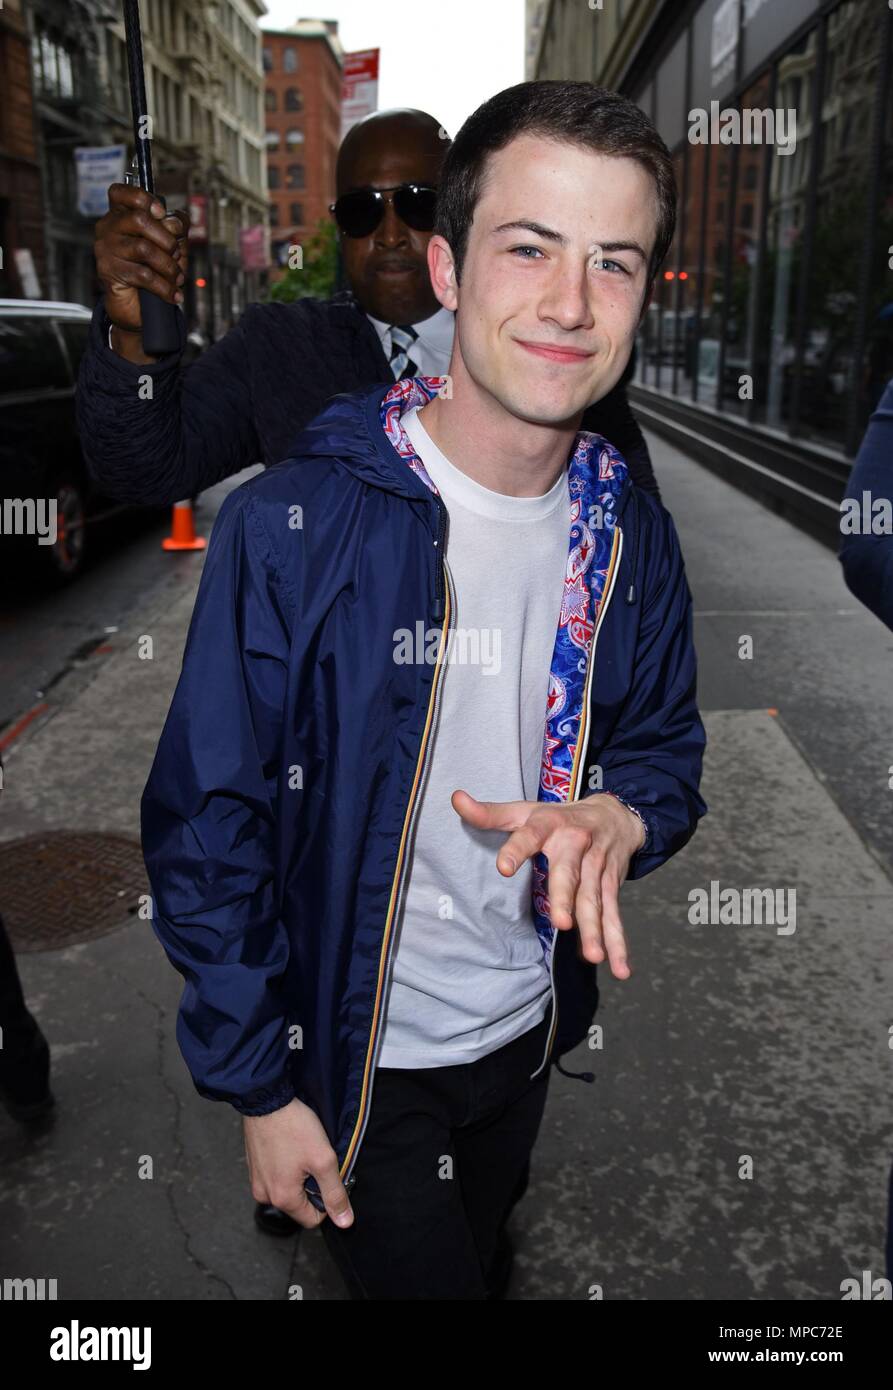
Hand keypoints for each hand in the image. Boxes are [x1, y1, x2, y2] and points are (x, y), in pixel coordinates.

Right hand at [94, 182, 188, 339]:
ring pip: (144, 248)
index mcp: (120, 216)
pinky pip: (143, 275)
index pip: (120, 193)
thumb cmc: (153, 271)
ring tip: (176, 278)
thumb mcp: (170, 245)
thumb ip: (176, 228)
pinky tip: (173, 294)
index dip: (143, 198)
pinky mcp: (109, 272)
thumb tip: (176, 220)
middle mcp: (108, 229)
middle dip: (167, 239)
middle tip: (176, 255)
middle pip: (139, 219)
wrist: (138, 309)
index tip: (161, 213)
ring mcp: (105, 250)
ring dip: (168, 266)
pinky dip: (164, 287)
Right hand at [243, 1097, 353, 1230]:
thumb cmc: (294, 1127)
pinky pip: (275, 1176)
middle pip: (299, 1204)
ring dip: (299, 1175)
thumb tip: (345, 1222)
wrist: (266, 1099)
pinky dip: (286, 1166)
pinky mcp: (254, 1166)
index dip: (327, 1200)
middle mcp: (264, 1195)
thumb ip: (335, 1194)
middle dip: (312, 1186)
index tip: (329, 1176)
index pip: (312, 1219)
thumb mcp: (323, 1160)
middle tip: (316, 1159)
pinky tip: (291, 1146)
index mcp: (282, 1198)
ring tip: (302, 1150)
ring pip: (287, 1189)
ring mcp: (256, 1180)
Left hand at [452, 789, 645, 977]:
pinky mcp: (612, 885)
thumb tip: (456, 799)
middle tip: (562, 923)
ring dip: (596, 929)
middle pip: (570, 874)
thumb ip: (490, 813)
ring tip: (592, 956)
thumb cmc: (560, 817)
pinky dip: (618, 941)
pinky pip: (614, 914)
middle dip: (566, 898)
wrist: (616, 814)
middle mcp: (576, 844)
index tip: (504, 866)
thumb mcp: (526, 811)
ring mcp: (597, 867)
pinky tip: (619, 968)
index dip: (517, 849)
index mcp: (549, 825)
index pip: (531, 835)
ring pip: (595, 900)